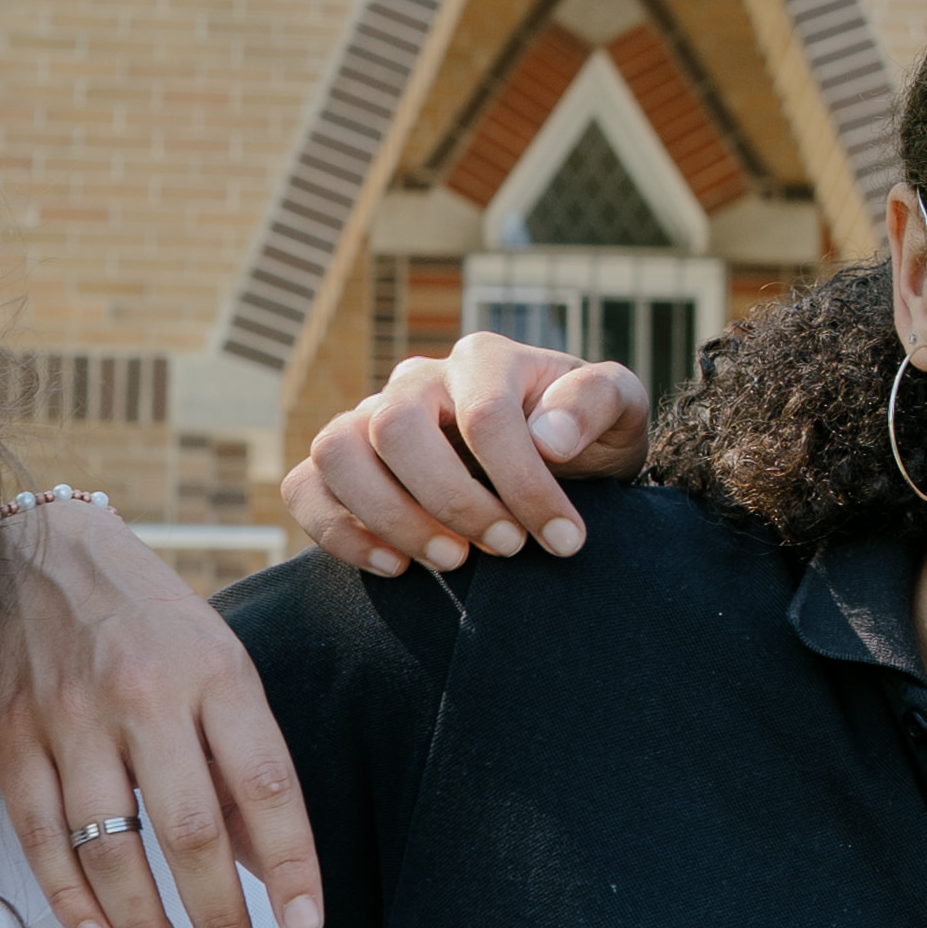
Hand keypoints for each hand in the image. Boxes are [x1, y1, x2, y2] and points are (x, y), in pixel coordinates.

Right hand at [0, 491, 320, 927]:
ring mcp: (70, 718)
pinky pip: (41, 837)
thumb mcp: (219, 664)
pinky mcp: (10, 737)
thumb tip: (269, 867)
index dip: (291, 863)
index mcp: (215, 673)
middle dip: (218, 917)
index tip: (304, 927)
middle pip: (189, 830)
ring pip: (111, 848)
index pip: (266, 784)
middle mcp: (144, 695)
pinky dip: (72, 899)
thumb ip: (242, 761)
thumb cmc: (146, 617)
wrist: (35, 549)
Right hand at [289, 334, 646, 574]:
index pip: (484, 414)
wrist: (562, 466)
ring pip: (337, 449)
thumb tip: (549, 436)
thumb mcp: (620, 411)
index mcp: (484, 360)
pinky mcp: (346, 465)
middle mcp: (418, 381)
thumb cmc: (587, 437)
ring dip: (391, 516)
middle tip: (506, 548)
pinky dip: (338, 531)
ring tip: (452, 561)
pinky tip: (396, 567)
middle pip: (395, 425)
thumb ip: (598, 402)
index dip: (523, 484)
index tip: (563, 539)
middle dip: (451, 499)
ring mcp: (372, 419)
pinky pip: (306, 486)